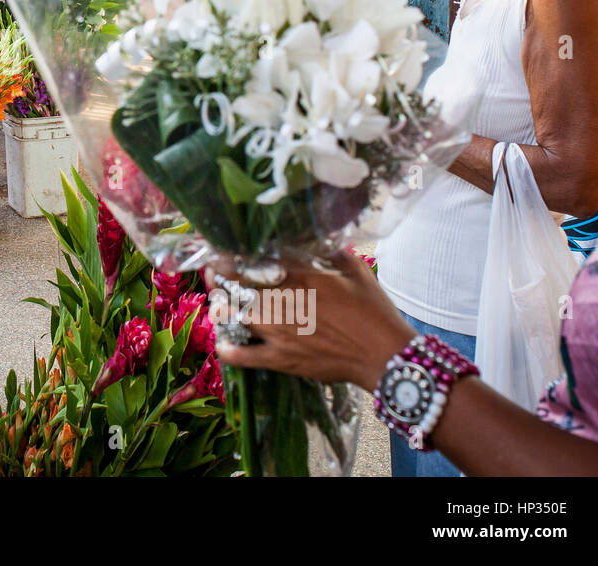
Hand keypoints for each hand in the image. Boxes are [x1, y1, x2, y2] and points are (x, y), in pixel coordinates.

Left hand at [204, 250, 412, 390]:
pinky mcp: (281, 359)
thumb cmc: (374, 311)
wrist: (386, 356)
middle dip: (220, 279)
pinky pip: (245, 356)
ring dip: (222, 310)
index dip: (231, 258)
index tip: (218, 252)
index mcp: (301, 278)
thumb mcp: (356, 270)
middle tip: (211, 273)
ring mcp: (279, 333)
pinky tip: (223, 344)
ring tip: (218, 303)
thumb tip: (315, 237)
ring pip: (236, 317)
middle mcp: (284, 303)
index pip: (255, 263)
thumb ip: (331, 252)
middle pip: (238, 288)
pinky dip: (229, 351)